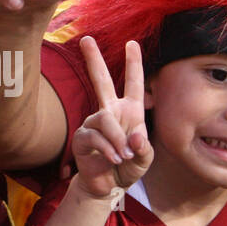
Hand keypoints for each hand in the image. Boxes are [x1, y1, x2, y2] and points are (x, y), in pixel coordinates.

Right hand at [72, 36, 151, 198]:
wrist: (108, 186)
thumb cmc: (128, 167)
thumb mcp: (145, 159)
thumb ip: (144, 148)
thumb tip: (134, 137)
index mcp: (129, 111)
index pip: (133, 83)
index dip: (134, 63)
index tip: (132, 43)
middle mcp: (110, 111)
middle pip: (101, 80)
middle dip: (93, 59)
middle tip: (86, 39)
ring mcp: (93, 123)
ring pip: (105, 119)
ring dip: (117, 140)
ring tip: (123, 156)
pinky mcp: (82, 137)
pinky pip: (95, 136)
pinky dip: (108, 149)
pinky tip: (113, 159)